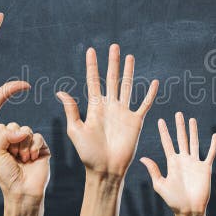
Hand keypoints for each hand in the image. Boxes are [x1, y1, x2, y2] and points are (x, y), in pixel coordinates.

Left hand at [0, 123, 50, 201]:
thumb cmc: (7, 175)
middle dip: (13, 141)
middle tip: (14, 155)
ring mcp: (29, 145)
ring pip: (27, 130)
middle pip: (14, 126)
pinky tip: (33, 158)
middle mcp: (16, 143)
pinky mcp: (42, 149)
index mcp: (3, 144)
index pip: (2, 128)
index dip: (2, 136)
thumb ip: (2, 135)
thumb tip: (21, 131)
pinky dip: (34, 147)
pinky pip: (38, 137)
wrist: (22, 189)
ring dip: (23, 146)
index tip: (4, 151)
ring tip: (24, 159)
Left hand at [56, 44, 158, 176]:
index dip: (92, 66)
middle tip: (114, 46)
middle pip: (112, 79)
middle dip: (113, 63)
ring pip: (127, 87)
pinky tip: (154, 82)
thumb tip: (60, 92)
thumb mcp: (76, 130)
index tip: (91, 51)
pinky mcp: (135, 122)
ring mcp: (123, 113)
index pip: (93, 81)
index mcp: (94, 107)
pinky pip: (144, 105)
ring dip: (129, 72)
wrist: (106, 169)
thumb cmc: (88, 153)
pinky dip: (149, 94)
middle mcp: (109, 107)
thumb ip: (72, 110)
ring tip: (130, 57)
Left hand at [140, 113, 215, 214]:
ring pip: (194, 143)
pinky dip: (213, 145)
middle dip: (179, 126)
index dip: (164, 132)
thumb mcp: (160, 185)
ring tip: (191, 119)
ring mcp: (194, 163)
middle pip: (181, 139)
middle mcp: (183, 160)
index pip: (167, 143)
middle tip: (178, 113)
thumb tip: (142, 158)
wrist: (189, 210)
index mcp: (172, 162)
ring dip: (193, 131)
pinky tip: (214, 135)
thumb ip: (154, 171)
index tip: (160, 121)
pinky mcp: (205, 168)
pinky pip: (210, 154)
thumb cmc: (173, 200)